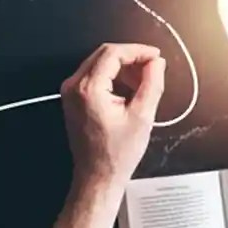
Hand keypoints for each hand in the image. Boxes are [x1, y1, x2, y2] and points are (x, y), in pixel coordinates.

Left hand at [60, 43, 165, 188]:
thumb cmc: (116, 154)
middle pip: (104, 54)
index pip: (113, 53)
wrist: (97, 176)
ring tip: (143, 82)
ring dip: (123, 67)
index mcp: (89, 89)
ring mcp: (70, 92)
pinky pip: (94, 76)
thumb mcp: (142, 117)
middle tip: (152, 67)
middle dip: (131, 58)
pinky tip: (129, 90)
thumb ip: (152, 83)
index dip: (138, 51)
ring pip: (99, 63)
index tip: (155, 57)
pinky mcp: (73, 99)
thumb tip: (156, 63)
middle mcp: (74, 87)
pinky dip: (113, 77)